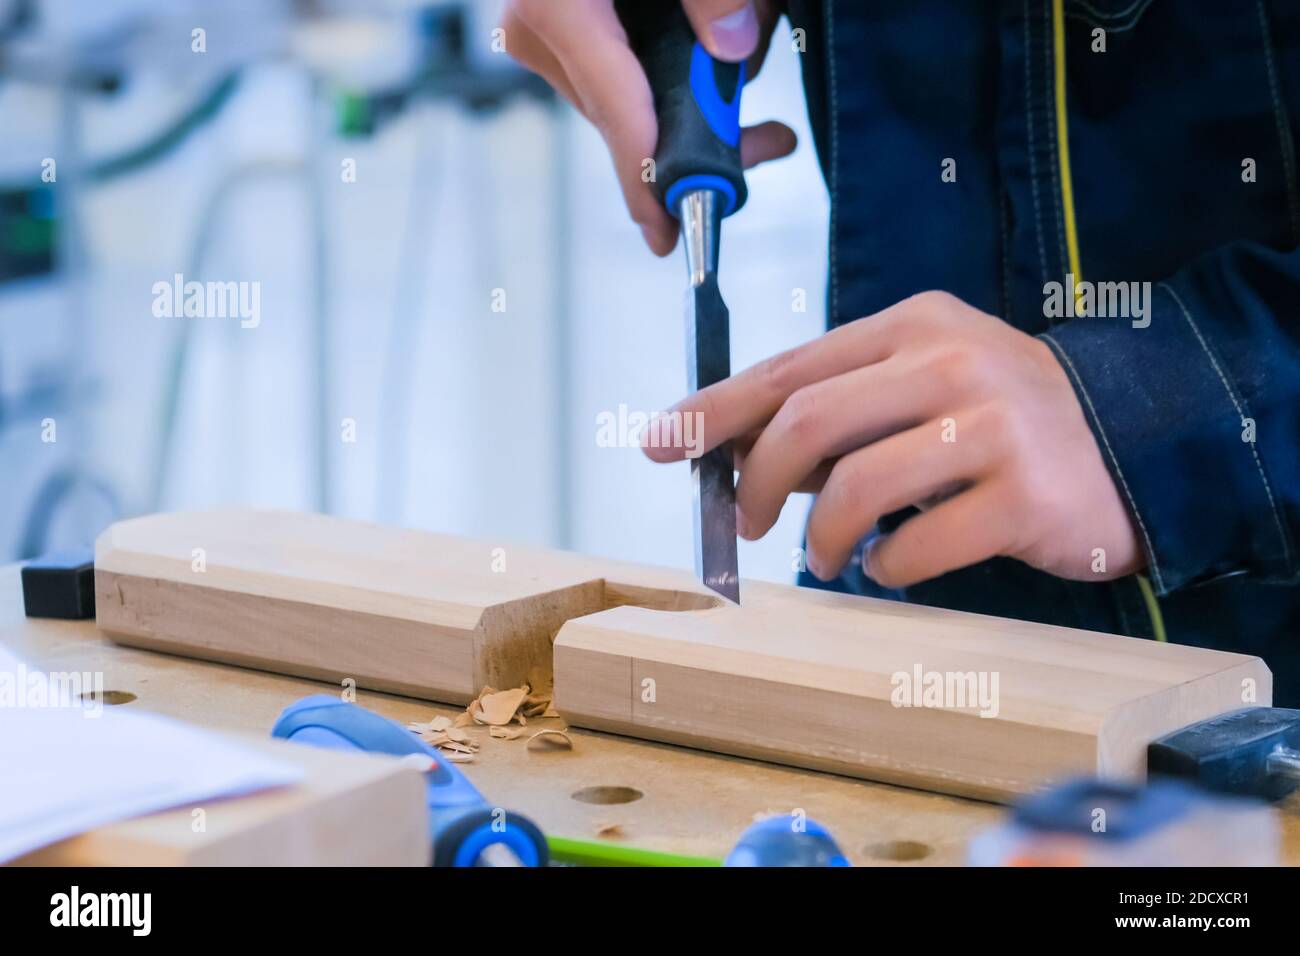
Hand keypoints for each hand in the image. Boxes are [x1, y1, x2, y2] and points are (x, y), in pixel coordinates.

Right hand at [501, 0, 796, 255]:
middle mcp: (543, 32)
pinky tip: (715, 66)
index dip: (652, 182)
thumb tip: (734, 45)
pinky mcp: (561, 32)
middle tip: (769, 144)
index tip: (670, 238)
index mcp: (560, 9)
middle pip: (630, 119)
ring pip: (630, 103)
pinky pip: (621, 79)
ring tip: (757, 106)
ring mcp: (546, 37)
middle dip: (700, 136)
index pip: (619, 116)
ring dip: (692, 105)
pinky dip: (668, 79)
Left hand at [642, 291, 1146, 587]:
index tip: (657, 443)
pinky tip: (892, 565)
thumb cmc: (1004, 419)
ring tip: (827, 556)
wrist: (1135, 444)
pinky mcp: (1023, 497)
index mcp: (914, 325)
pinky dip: (884, 568)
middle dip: (757, 484)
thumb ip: (842, 406)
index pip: (788, 367)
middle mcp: (951, 363)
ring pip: (854, 488)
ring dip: (820, 539)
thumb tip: (735, 453)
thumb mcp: (925, 384)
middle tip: (748, 522)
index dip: (713, 410)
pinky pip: (913, 547)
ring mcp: (993, 427)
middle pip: (807, 422)